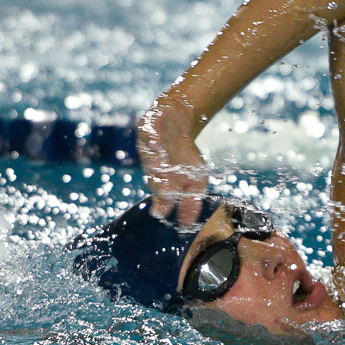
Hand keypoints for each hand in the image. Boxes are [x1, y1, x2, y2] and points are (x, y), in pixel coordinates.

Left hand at [137, 104, 209, 225]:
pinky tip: (156, 144)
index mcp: (162, 179)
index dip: (163, 203)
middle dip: (160, 185)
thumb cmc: (183, 153)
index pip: (162, 194)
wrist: (175, 120)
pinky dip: (152, 139)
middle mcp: (153, 165)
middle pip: (155, 177)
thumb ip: (191, 200)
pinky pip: (149, 134)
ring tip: (159, 169)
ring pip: (151, 156)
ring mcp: (150, 146)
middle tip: (166, 194)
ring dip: (154, 163)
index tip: (164, 213)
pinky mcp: (149, 129)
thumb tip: (187, 224)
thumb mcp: (194, 177)